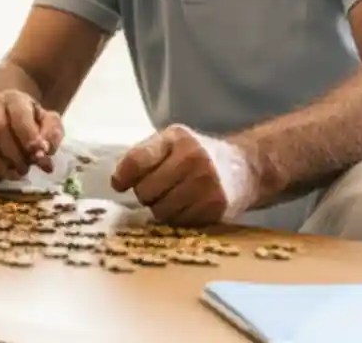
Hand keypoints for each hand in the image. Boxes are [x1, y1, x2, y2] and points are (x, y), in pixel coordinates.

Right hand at [0, 90, 63, 185]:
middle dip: (11, 156)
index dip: (28, 137)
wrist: (0, 109)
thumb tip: (44, 154)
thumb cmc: (26, 120)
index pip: (18, 115)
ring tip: (8, 175)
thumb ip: (51, 135)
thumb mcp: (47, 121)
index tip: (39, 155)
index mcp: (14, 99)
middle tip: (23, 170)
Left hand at [110, 125, 257, 225]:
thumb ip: (142, 156)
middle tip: (156, 188)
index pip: (136, 160)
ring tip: (173, 196)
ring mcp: (207, 185)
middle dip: (145, 193)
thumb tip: (117, 183)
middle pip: (145, 191)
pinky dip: (177, 218)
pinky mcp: (216, 208)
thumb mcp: (171, 142)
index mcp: (177, 139)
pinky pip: (179, 222)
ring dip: (160, 208)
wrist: (245, 167)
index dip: (122, 176)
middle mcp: (194, 159)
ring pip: (160, 211)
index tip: (119, 185)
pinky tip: (187, 206)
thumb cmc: (197, 154)